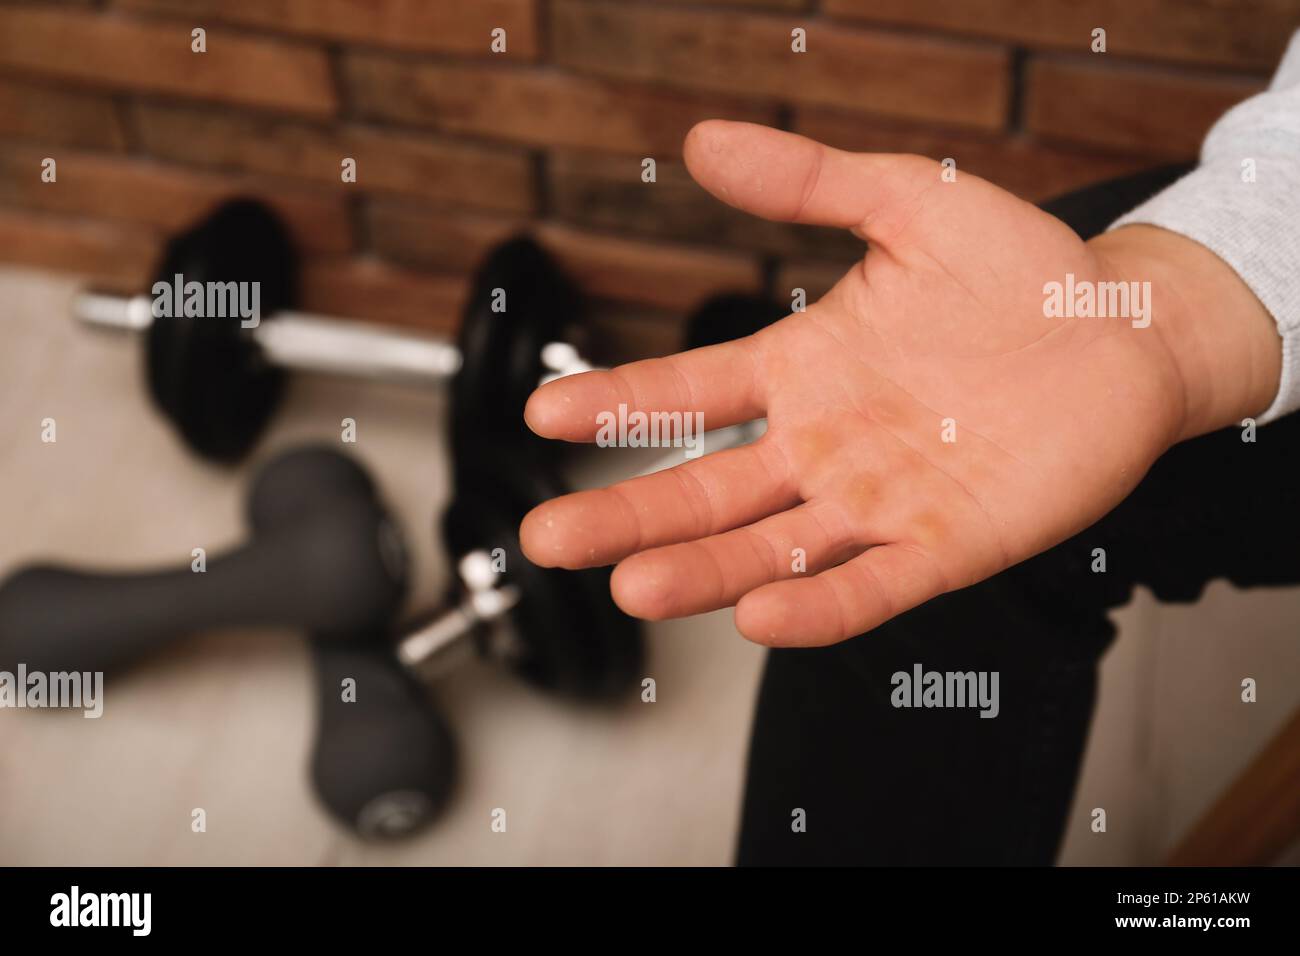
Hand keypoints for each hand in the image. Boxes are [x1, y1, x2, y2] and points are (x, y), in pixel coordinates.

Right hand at [519, 121, 1279, 645]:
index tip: (542, 409)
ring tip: (632, 586)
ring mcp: (879, 501)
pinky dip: (818, 607)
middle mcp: (823, 445)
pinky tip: (759, 617)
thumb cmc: (1018, 267)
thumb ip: (808, 180)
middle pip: (706, 490)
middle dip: (627, 515)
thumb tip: (702, 140)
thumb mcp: (907, 202)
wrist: (1124, 331)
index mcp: (802, 369)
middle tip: (548, 536)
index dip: (618, 403)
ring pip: (771, 547)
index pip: (690, 391)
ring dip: (703, 571)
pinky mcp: (947, 545)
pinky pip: (872, 587)